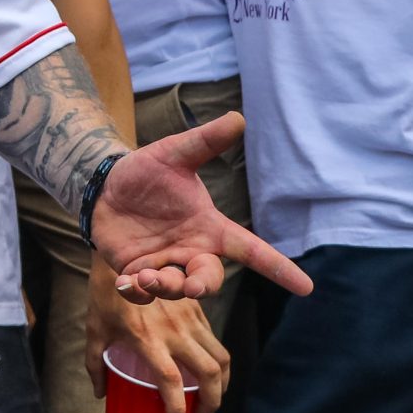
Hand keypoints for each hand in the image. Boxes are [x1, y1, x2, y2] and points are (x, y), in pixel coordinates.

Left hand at [83, 267, 228, 412]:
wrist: (121, 255)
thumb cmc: (104, 294)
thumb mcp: (94, 330)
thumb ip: (95, 364)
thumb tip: (100, 393)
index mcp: (147, 340)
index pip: (170, 383)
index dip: (177, 410)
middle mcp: (174, 331)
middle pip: (210, 374)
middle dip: (212, 403)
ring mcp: (190, 319)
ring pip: (221, 358)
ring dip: (222, 384)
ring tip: (210, 398)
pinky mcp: (197, 309)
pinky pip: (215, 340)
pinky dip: (217, 361)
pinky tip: (206, 370)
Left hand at [90, 112, 310, 301]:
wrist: (106, 185)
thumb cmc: (147, 172)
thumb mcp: (175, 154)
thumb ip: (206, 142)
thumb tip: (238, 118)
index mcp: (210, 227)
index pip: (251, 250)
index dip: (279, 268)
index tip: (306, 288)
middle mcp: (191, 250)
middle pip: (211, 279)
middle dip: (205, 285)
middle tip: (193, 286)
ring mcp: (165, 264)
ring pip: (178, 289)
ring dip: (167, 287)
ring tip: (147, 276)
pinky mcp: (136, 272)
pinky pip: (143, 294)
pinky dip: (138, 293)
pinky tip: (127, 283)